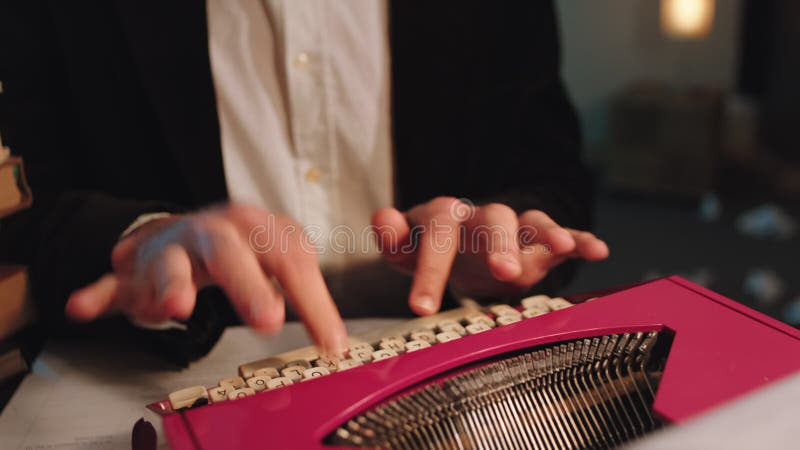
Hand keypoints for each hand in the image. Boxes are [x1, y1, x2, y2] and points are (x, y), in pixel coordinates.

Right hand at [65, 204, 347, 355]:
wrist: (179, 234)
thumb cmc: (237, 252)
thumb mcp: (276, 260)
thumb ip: (303, 292)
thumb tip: (334, 342)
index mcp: (257, 227)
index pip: (292, 260)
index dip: (314, 301)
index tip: (331, 342)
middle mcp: (215, 231)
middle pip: (233, 253)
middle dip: (250, 285)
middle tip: (269, 319)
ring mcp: (172, 248)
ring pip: (170, 262)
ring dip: (172, 283)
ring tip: (176, 307)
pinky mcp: (135, 266)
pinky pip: (115, 280)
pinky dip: (101, 293)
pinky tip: (83, 306)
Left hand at [371, 197, 608, 313]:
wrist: (464, 245)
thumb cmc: (433, 251)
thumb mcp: (406, 251)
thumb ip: (394, 239)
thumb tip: (382, 218)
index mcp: (442, 218)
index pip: (436, 235)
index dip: (430, 270)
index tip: (422, 308)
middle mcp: (479, 216)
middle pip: (491, 220)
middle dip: (498, 245)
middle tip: (504, 272)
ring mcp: (511, 225)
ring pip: (528, 222)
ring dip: (544, 233)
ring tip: (561, 246)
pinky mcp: (537, 236)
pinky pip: (560, 233)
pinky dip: (579, 240)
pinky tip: (596, 249)